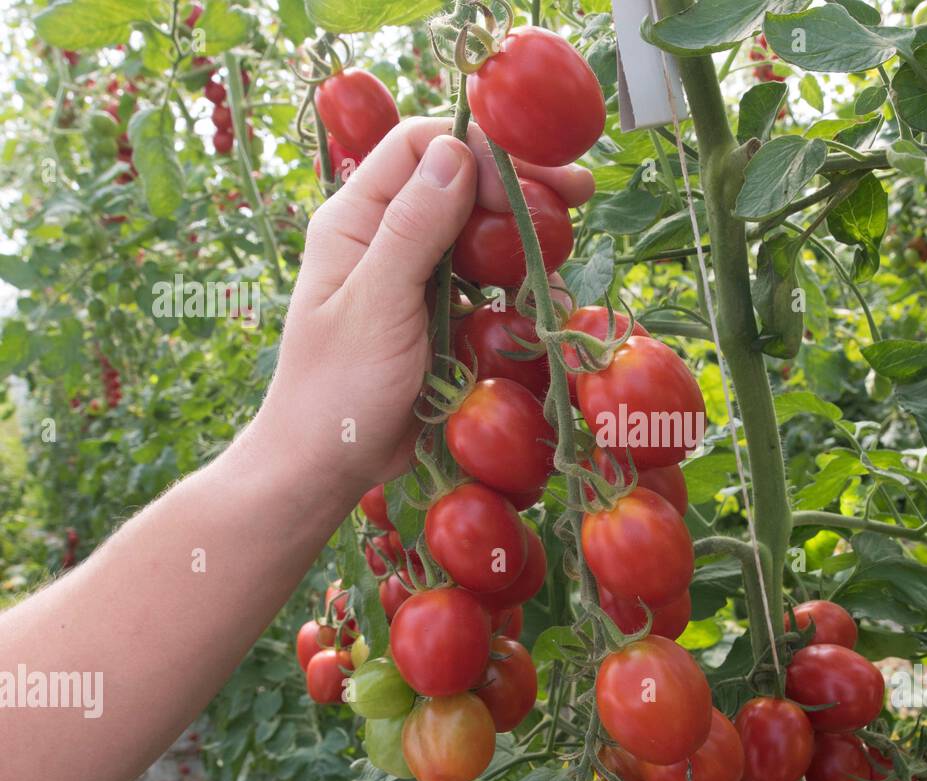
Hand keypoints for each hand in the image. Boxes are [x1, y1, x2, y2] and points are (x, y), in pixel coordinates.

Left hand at [255, 117, 593, 501]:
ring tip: (563, 255)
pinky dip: (515, 285)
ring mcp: (412, 276)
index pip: (421, 146)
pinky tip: (544, 298)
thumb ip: (413, 228)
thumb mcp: (376, 305)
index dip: (478, 147)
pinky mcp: (436, 314)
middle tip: (578, 193)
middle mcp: (384, 235)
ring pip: (477, 232)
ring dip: (521, 239)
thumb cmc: (337, 389)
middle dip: (517, 186)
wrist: (326, 467)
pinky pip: (482, 283)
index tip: (531, 177)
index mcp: (355, 218)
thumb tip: (456, 151)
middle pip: (458, 183)